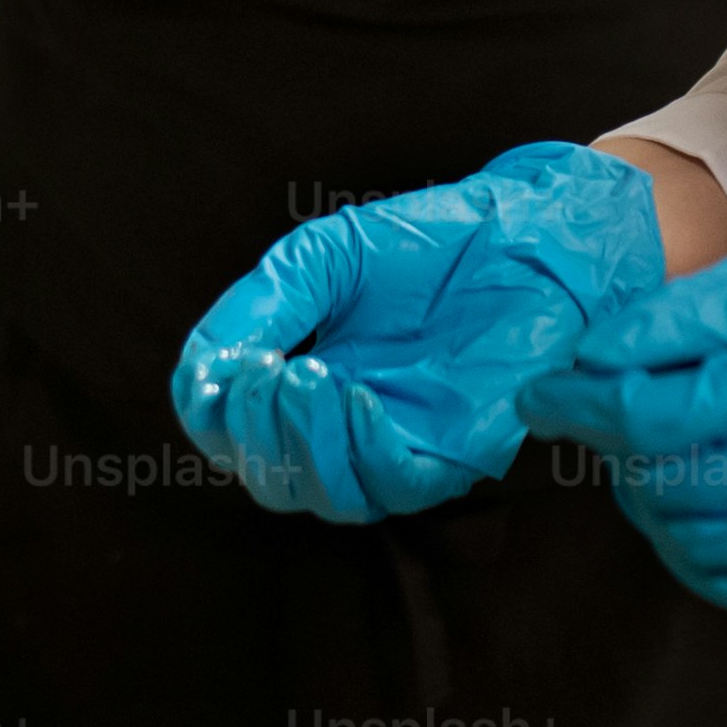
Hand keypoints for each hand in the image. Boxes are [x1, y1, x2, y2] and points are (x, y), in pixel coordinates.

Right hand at [169, 143, 667, 521]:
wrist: (524, 230)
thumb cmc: (426, 243)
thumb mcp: (318, 260)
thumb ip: (257, 307)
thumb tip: (202, 372)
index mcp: (305, 388)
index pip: (230, 436)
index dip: (213, 415)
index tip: (223, 369)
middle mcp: (346, 432)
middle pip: (272, 479)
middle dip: (255, 433)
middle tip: (269, 374)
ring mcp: (400, 448)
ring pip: (327, 496)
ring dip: (301, 445)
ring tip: (306, 379)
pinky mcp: (456, 455)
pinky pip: (396, 486)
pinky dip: (363, 450)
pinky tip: (357, 397)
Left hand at [515, 240, 726, 617]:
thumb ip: (686, 315)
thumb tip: (596, 350)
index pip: (643, 416)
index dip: (576, 409)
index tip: (541, 398)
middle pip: (664, 486)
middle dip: (617, 456)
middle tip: (614, 426)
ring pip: (702, 548)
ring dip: (660, 513)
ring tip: (661, 472)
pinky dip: (712, 570)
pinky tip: (703, 531)